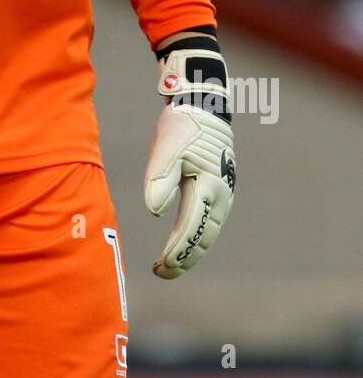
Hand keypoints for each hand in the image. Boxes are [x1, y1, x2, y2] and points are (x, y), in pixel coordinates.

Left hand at [144, 34, 234, 278]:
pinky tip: (181, 244)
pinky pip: (208, 221)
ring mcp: (222, 193)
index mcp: (209, 185)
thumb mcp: (167, 148)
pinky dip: (195, 237)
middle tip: (162, 273)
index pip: (192, 228)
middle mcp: (221, 194)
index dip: (177, 251)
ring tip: (168, 266)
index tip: (161, 267)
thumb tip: (155, 212)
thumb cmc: (183, 125)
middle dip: (184, 258)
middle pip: (204, 237)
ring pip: (208, 232)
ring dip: (190, 251)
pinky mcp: (217, 189)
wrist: (203, 104)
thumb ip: (160, 178)